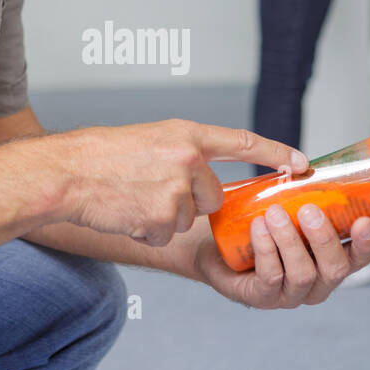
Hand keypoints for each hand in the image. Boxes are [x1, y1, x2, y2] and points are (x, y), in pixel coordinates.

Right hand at [51, 118, 306, 246]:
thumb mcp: (152, 139)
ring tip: (132, 197)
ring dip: (162, 216)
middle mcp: (188, 160)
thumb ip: (185, 153)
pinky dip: (145, 229)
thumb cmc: (103, 155)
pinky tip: (125, 212)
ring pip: (187, 218)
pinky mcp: (160, 219)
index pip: (243, 143)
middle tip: (152, 188)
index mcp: (187, 135)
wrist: (66, 174)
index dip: (276, 154)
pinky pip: (164, 235)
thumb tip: (209, 177)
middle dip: (190, 200)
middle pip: (213, 196)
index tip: (303, 164)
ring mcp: (175, 190)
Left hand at [187, 206, 369, 308]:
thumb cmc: (258, 223)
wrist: (216, 243)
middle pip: (335, 269)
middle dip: (323, 238)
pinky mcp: (263, 297)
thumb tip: (303, 162)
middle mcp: (317, 282)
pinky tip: (259, 228)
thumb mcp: (285, 205)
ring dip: (290, 241)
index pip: (359, 257)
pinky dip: (266, 250)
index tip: (364, 220)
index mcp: (330, 259)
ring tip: (275, 214)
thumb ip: (301, 191)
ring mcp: (291, 294)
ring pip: (302, 273)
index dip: (367, 243)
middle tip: (308, 210)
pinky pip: (271, 277)